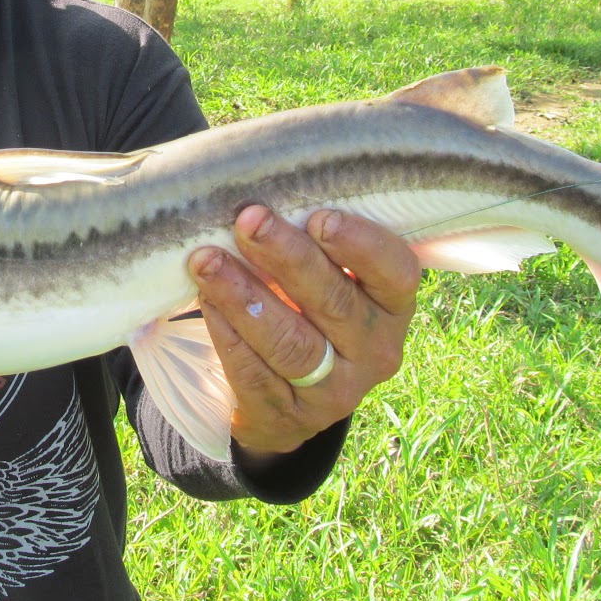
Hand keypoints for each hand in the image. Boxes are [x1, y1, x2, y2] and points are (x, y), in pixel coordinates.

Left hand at [189, 206, 419, 458]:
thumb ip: (313, 239)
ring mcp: (337, 391)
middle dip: (287, 257)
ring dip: (243, 296)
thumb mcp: (329, 277)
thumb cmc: (307, 307)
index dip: (359, 244)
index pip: (395, 272)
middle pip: (334, 302)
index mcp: (393, 306)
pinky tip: (206, 301)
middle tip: (247, 220)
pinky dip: (227, 334)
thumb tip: (264, 183)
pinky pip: (255, 374)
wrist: (289, 398)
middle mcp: (376, 350)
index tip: (318, 216)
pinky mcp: (291, 416)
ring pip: (291, 342)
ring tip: (206, 260)